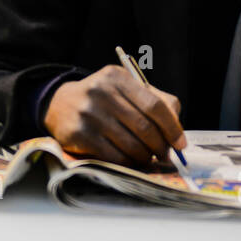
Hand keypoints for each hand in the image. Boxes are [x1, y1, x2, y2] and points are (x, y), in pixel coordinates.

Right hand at [42, 65, 185, 166]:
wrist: (60, 104)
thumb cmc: (103, 99)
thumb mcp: (126, 89)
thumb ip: (155, 101)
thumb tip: (177, 132)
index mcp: (117, 77)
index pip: (154, 105)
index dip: (172, 127)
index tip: (180, 143)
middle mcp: (101, 92)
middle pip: (144, 127)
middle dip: (160, 146)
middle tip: (164, 155)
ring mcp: (88, 114)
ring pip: (131, 145)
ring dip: (145, 157)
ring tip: (147, 158)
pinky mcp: (79, 134)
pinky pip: (114, 156)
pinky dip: (128, 163)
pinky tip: (131, 161)